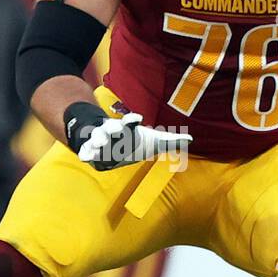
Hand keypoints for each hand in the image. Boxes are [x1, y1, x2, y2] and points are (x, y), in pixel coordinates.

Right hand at [65, 103, 191, 170]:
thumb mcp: (153, 142)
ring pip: (97, 137)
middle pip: (112, 127)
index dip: (132, 118)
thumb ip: (170, 140)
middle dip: (113, 128)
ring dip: (98, 140)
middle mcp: (113, 131)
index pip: (130, 121)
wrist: (114, 144)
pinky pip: (87, 150)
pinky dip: (86, 153)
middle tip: (115, 131)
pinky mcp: (92, 151)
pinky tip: (85, 158)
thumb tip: (191, 139)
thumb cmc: (136, 142)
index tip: (139, 118)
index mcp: (128, 128)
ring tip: (100, 145)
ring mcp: (100, 140)